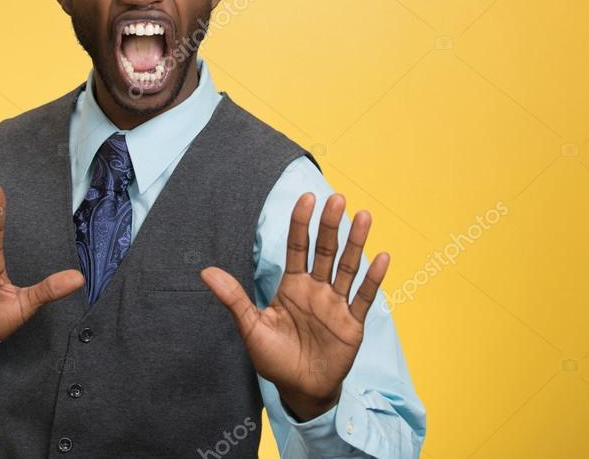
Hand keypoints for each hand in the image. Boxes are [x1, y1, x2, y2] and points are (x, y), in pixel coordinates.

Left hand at [201, 192, 389, 420]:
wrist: (299, 390)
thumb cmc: (274, 358)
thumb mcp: (251, 327)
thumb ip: (233, 298)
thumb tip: (204, 271)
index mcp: (292, 286)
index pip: (297, 247)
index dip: (301, 223)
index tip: (306, 198)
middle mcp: (316, 289)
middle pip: (324, 250)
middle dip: (330, 225)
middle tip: (336, 197)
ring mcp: (336, 304)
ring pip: (347, 267)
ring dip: (356, 243)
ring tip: (365, 216)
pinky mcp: (352, 323)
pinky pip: (364, 297)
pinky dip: (374, 278)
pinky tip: (383, 257)